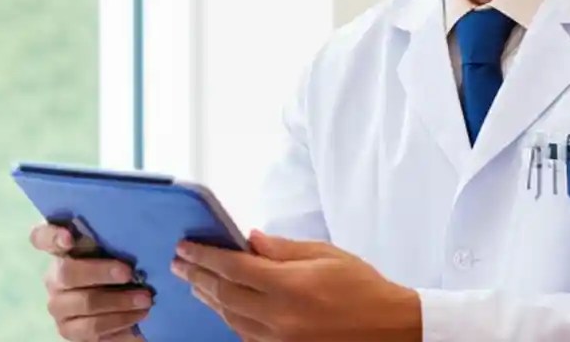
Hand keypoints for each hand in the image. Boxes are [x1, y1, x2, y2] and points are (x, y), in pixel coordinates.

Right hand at [30, 223, 152, 340]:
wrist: (119, 309)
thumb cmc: (117, 270)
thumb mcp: (114, 252)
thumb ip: (111, 242)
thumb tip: (130, 236)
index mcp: (61, 252)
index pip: (41, 238)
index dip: (52, 236)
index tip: (69, 238)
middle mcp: (53, 278)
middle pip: (67, 273)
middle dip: (102, 272)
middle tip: (130, 274)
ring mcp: (58, 307)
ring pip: (84, 304)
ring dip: (118, 302)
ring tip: (144, 300)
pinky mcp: (69, 331)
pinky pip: (92, 329)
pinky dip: (119, 322)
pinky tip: (138, 316)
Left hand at [172, 231, 421, 341]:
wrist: (391, 328)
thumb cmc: (362, 287)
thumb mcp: (324, 254)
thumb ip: (281, 248)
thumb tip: (248, 239)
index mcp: (289, 286)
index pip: (233, 267)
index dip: (204, 255)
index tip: (186, 246)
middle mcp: (279, 317)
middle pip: (224, 294)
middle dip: (197, 276)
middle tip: (178, 262)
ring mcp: (280, 340)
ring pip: (230, 318)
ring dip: (209, 298)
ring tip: (193, 282)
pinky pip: (246, 335)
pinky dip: (229, 318)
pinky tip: (222, 305)